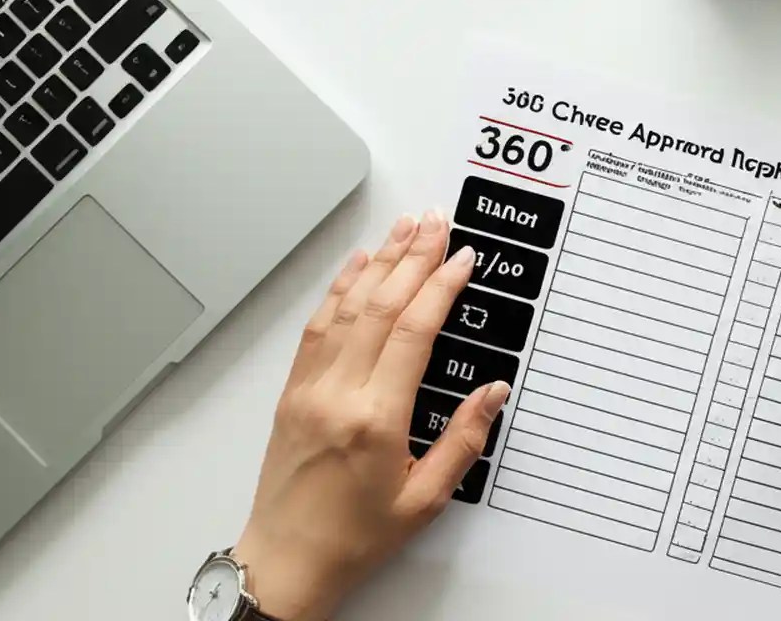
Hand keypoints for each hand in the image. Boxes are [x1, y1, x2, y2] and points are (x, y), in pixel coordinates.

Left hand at [233, 211, 509, 620]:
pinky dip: (339, 288)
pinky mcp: (292, 390)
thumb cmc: (354, 537)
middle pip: (380, 305)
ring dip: (378, 261)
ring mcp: (309, 387)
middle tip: (437, 221)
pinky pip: (317, 326)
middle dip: (412, 256)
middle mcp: (338, 393)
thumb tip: (494, 392)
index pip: (413, 331)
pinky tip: (357, 265)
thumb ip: (463, 440)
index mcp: (375, 419)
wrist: (286, 560)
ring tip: (404, 228)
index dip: (439, 286)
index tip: (461, 258)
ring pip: (346, 306)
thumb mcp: (425, 498)